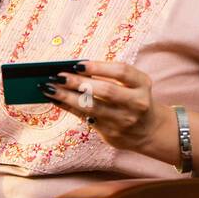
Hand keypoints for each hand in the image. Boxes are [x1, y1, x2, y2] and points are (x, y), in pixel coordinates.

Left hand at [41, 59, 173, 157]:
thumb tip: (73, 68)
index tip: (77, 64)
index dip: (99, 67)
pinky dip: (68, 107)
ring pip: (92, 107)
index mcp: (142, 84)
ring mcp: (124, 120)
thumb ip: (109, 76)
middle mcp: (136, 103)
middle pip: (106, 90)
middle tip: (57, 76)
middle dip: (79, 82)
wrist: (149, 130)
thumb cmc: (132, 99)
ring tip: (49, 88)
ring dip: (67, 97)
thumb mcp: (131, 85)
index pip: (122, 72)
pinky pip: (85, 118)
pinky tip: (55, 99)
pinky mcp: (111, 133)